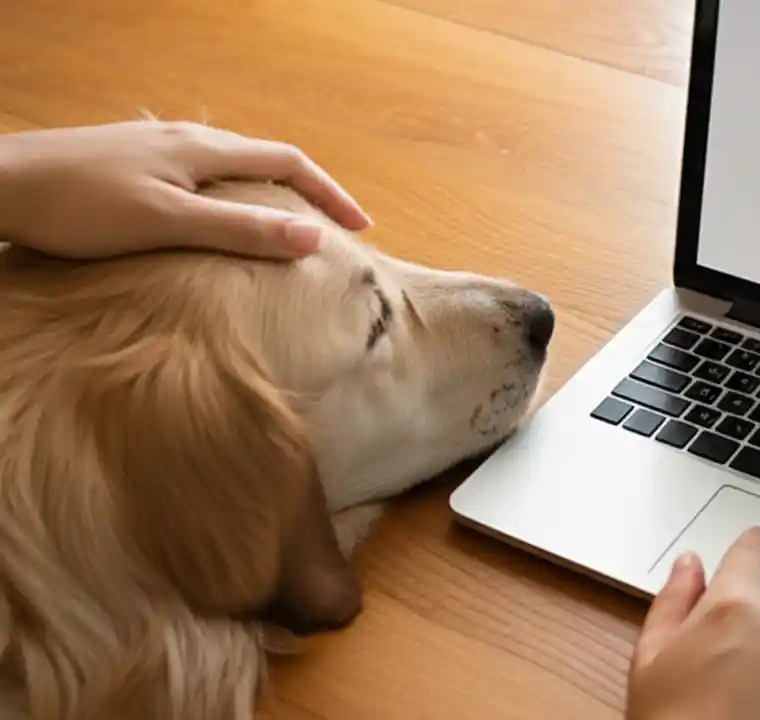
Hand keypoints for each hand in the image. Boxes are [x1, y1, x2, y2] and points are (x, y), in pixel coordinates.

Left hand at [0, 120, 371, 259]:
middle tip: (330, 231)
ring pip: (230, 169)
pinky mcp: (130, 165)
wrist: (0, 184)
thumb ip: (241, 230)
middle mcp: (184, 141)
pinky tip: (214, 225)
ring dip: (267, 196)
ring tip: (283, 232)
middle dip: (306, 193)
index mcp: (202, 150)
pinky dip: (230, 200)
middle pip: (264, 160)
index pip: (288, 161)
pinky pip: (200, 179)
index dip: (330, 194)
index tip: (361, 228)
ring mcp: (155, 150)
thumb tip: (314, 238)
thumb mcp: (168, 223)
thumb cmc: (79, 206)